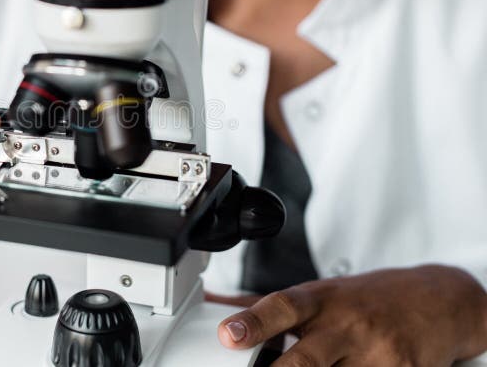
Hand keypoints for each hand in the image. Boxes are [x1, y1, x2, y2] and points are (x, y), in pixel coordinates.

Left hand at [216, 265, 486, 365]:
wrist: (436, 301)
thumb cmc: (365, 300)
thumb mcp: (319, 294)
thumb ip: (269, 308)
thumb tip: (218, 306)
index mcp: (319, 300)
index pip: (281, 308)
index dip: (252, 322)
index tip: (227, 335)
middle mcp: (346, 324)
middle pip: (306, 358)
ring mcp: (377, 353)